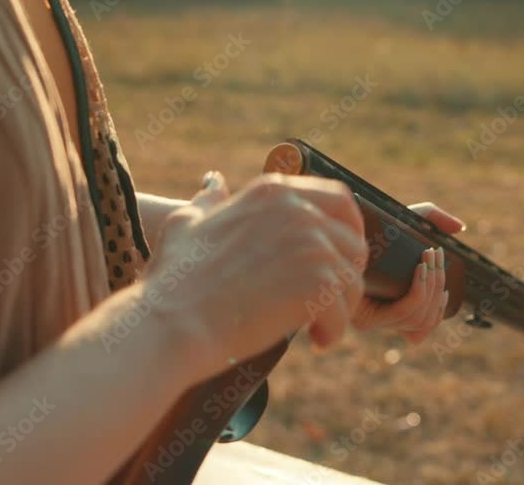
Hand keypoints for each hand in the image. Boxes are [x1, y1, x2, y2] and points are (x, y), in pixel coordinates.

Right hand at [144, 171, 367, 380]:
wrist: (171, 324)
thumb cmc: (172, 282)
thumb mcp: (184, 225)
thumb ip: (207, 201)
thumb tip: (214, 181)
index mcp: (271, 193)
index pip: (338, 199)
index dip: (347, 231)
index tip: (337, 259)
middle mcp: (297, 211)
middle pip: (353, 241)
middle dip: (346, 273)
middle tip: (328, 300)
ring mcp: (310, 246)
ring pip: (352, 281)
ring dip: (339, 309)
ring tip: (317, 328)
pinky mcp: (316, 284)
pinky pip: (344, 313)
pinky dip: (332, 332)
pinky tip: (315, 342)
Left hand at [351, 202, 464, 343]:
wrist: (339, 222)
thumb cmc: (370, 224)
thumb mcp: (407, 220)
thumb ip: (434, 220)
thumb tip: (460, 228)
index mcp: (387, 307)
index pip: (421, 328)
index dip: (438, 311)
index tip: (445, 288)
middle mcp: (377, 318)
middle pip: (424, 320)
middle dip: (439, 287)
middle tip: (436, 255)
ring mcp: (370, 318)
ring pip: (417, 317)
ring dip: (433, 286)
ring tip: (429, 256)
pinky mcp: (362, 312)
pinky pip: (402, 312)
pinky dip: (420, 291)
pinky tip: (421, 269)